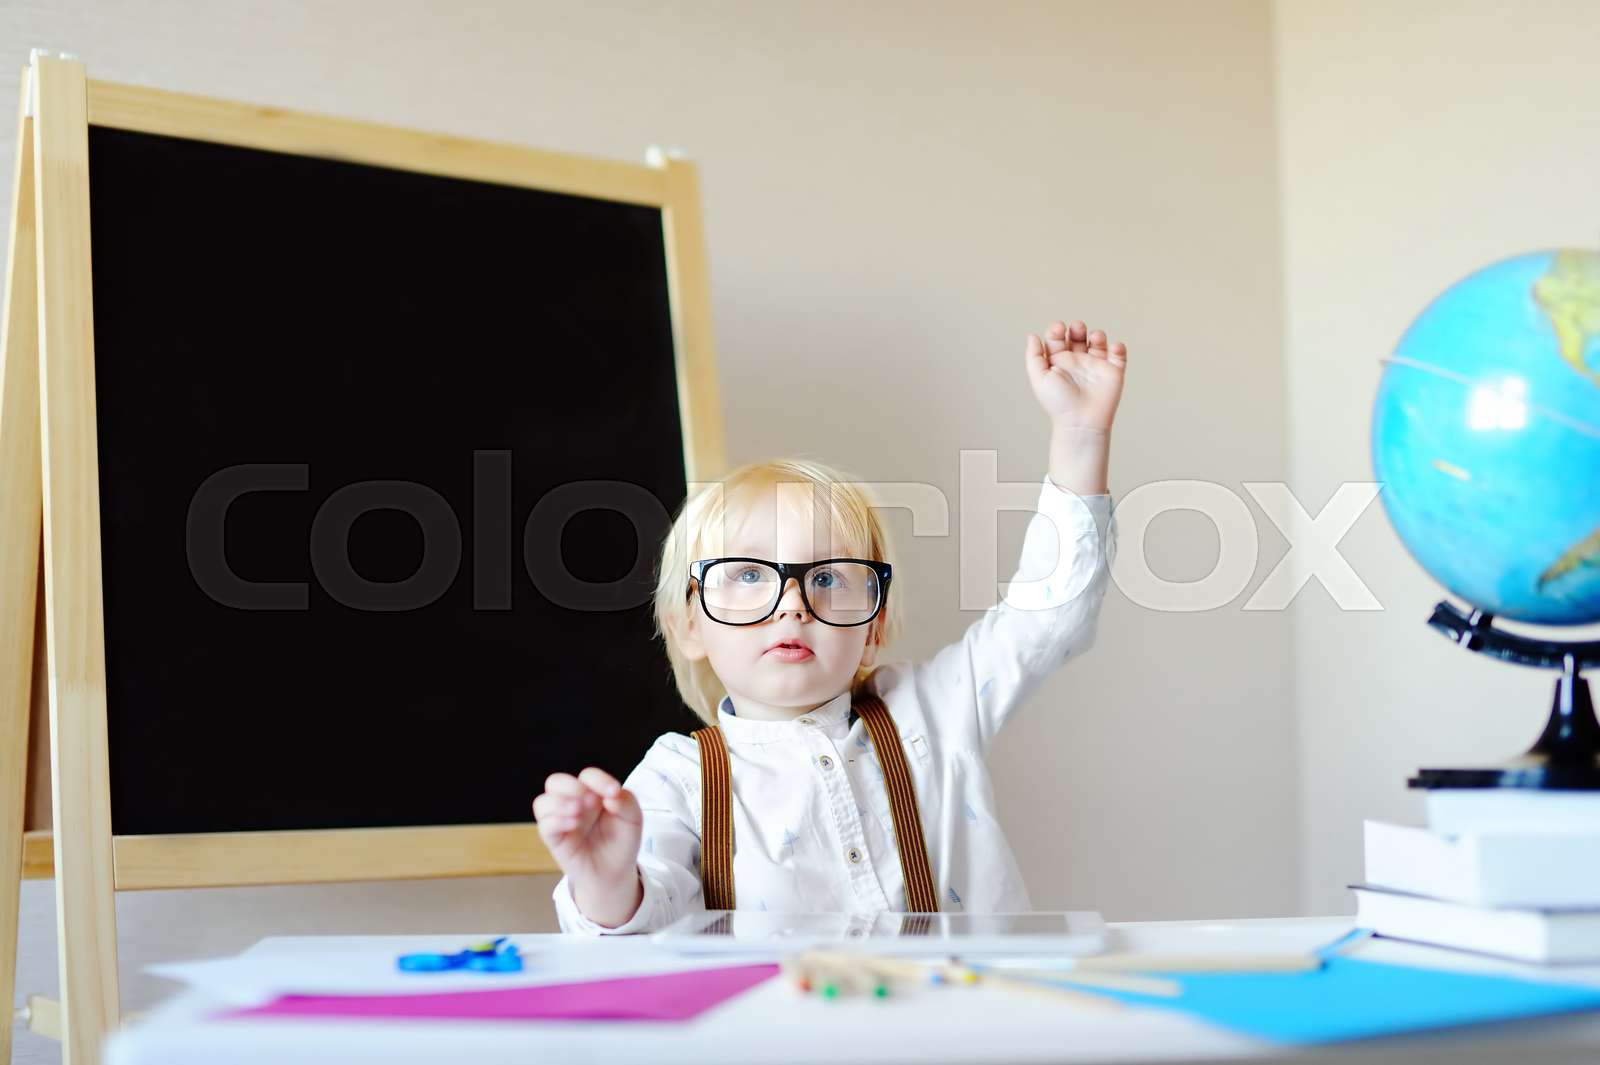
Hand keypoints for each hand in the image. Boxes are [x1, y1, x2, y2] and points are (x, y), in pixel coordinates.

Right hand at [533, 767, 643, 923]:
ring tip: (578, 811)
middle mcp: (572, 804)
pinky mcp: (555, 840)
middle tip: (591, 800)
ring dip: (559, 803)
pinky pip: (545, 826)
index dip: (598, 779)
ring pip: (542, 803)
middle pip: (555, 782)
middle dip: (571, 786)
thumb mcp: (633, 818)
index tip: (613, 792)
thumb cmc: (622, 840)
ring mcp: (561, 821)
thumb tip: (610, 796)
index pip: (587, 776)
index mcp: (592, 793)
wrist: (616, 872)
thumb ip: (626, 802)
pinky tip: (574, 824)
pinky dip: (556, 821)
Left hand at [1025, 320, 1126, 431]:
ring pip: (1098, 342)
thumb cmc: (1058, 403)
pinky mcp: (1112, 373)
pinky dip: (1118, 348)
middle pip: (1078, 336)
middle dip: (1078, 328)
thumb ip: (1034, 356)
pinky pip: (1118, 356)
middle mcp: (1077, 362)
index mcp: (1058, 362)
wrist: (1081, 421)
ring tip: (1095, 338)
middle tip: (1077, 328)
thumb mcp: (1039, 378)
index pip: (1057, 339)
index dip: (1057, 329)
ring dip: (1097, 334)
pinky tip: (1113, 347)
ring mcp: (1095, 366)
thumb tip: (1032, 336)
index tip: (1058, 328)